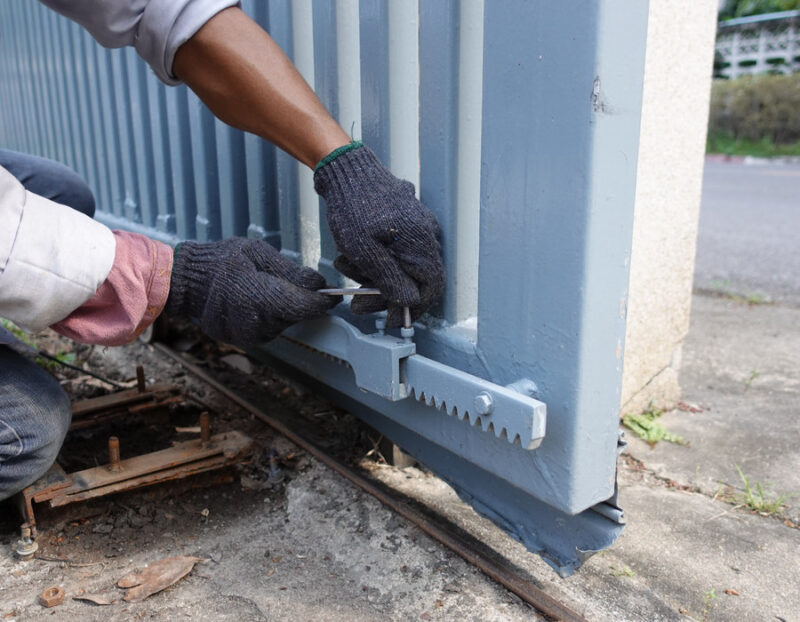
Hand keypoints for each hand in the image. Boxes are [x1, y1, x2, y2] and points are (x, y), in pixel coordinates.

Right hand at [165, 238, 339, 346]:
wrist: (187, 281)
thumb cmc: (223, 260)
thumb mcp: (257, 253)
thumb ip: (289, 271)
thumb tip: (319, 283)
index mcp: (256, 295)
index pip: (301, 306)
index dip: (321, 302)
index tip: (333, 296)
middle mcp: (252, 322)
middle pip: (294, 316)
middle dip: (299, 300)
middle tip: (286, 282)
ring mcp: (245, 335)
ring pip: (283, 324)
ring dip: (283, 309)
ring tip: (263, 289)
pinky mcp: (241, 341)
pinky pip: (268, 329)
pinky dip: (269, 317)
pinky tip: (254, 301)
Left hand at [314, 144, 444, 325]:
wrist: (344, 169)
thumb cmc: (353, 206)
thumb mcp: (366, 251)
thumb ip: (390, 280)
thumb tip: (410, 302)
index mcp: (422, 242)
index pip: (431, 287)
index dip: (413, 308)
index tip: (392, 320)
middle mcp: (426, 234)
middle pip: (414, 280)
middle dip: (383, 293)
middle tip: (357, 302)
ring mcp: (416, 226)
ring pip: (401, 266)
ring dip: (373, 276)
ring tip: (345, 267)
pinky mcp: (404, 221)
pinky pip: (395, 250)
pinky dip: (375, 260)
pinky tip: (352, 256)